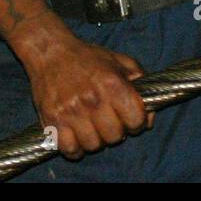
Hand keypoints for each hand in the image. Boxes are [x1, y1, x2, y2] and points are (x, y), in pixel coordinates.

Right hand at [22, 28, 151, 158]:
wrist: (50, 52)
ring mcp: (71, 111)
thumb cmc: (87, 58)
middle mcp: (93, 99)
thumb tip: (149, 115)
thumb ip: (140, 83)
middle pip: (115, 136)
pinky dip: (75, 148)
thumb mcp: (119, 62)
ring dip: (95, 139)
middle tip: (109, 122)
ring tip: (92, 127)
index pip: (136, 120)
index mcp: (112, 84)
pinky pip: (69, 149)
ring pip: (93, 145)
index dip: (137, 122)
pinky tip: (76, 137)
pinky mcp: (52, 119)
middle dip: (116, 131)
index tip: (130, 118)